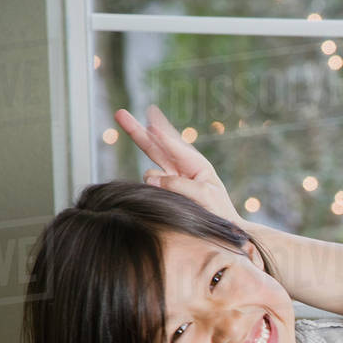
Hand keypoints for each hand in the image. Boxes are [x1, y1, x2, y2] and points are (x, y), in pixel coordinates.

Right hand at [114, 105, 243, 225]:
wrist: (224, 229)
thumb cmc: (219, 210)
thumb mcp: (204, 195)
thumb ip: (178, 185)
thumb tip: (151, 180)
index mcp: (197, 164)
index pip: (175, 146)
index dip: (162, 135)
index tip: (151, 121)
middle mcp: (182, 168)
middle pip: (154, 146)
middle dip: (137, 131)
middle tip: (119, 113)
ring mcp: (171, 180)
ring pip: (150, 172)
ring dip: (155, 181)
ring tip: (159, 175)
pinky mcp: (165, 192)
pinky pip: (151, 186)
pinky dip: (153, 189)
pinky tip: (164, 196)